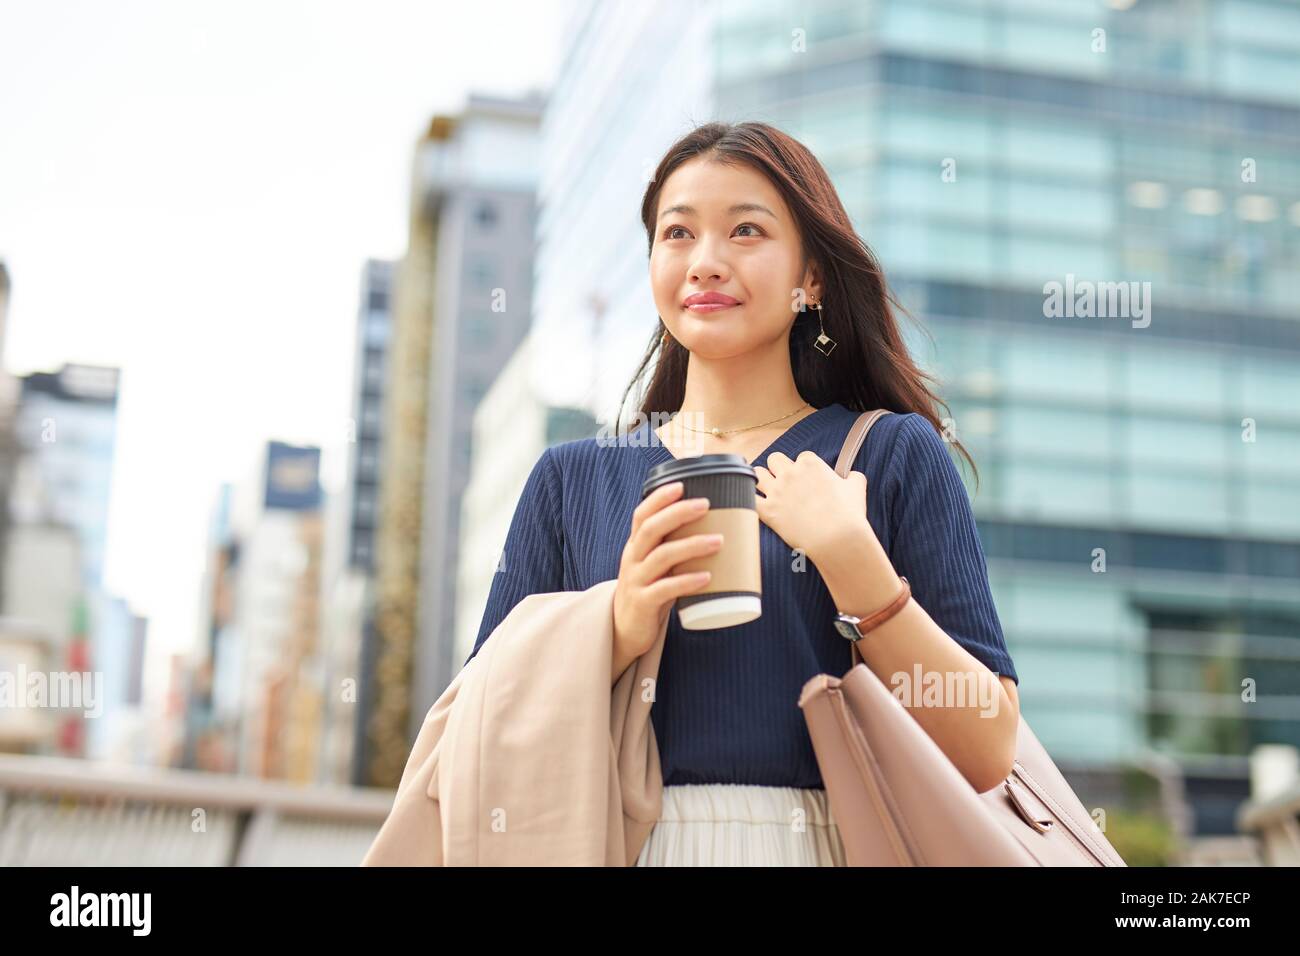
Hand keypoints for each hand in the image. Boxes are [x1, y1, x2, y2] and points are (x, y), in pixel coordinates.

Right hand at [611, 480, 721, 681]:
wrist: (623, 631)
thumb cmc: (649, 593)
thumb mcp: (655, 568)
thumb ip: (674, 550)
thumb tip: (719, 531)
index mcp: (635, 547)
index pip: (642, 515)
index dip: (659, 498)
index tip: (681, 484)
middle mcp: (632, 559)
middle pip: (651, 529)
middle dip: (678, 513)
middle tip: (706, 505)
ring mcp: (636, 581)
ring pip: (661, 556)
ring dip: (691, 546)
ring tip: (718, 541)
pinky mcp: (642, 603)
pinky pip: (664, 589)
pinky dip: (687, 581)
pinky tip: (707, 577)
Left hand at [753, 450, 874, 560]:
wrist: (837, 539)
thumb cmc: (849, 514)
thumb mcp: (857, 488)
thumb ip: (853, 477)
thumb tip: (852, 476)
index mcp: (810, 464)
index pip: (802, 457)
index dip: (804, 469)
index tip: (808, 480)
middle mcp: (790, 473)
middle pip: (775, 459)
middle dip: (779, 468)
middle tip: (786, 482)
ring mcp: (776, 491)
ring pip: (758, 474)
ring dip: (762, 480)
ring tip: (770, 490)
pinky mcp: (767, 510)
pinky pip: (748, 498)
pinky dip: (750, 499)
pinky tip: (756, 504)